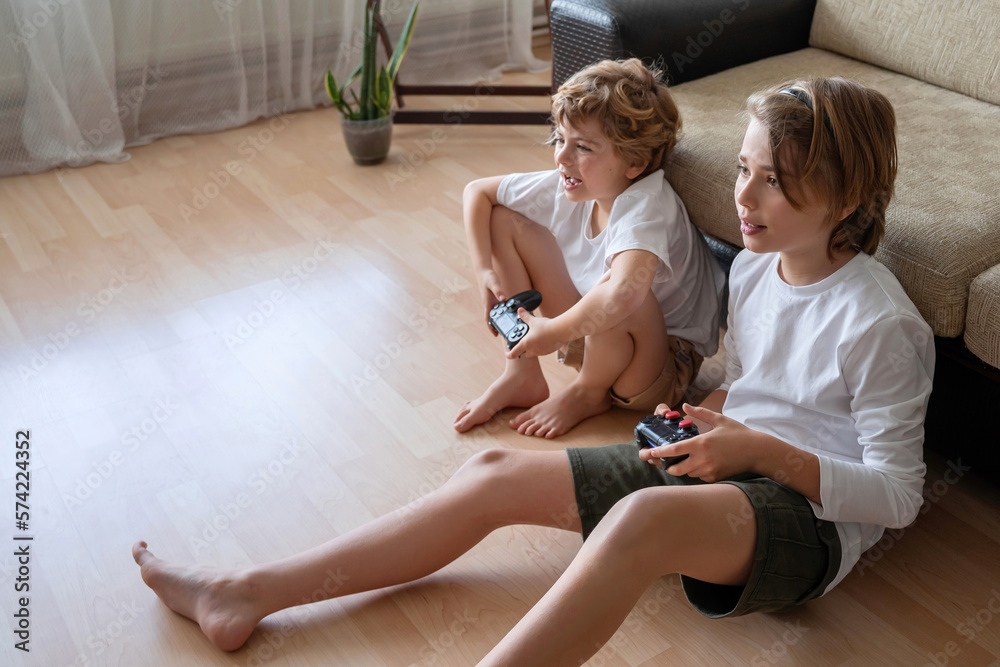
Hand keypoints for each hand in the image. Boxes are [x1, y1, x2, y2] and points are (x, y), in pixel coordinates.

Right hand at [479, 269, 504, 333]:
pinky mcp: (495, 298)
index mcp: (488, 303)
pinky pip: (499, 308)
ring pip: (496, 314)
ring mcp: (492, 301)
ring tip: (509, 326)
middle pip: (492, 319)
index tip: (495, 335)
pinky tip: (510, 312)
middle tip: (505, 333)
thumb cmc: (488, 277)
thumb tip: (503, 299)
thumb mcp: (494, 283)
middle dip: (497, 326)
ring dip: (501, 320)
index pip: (488, 319)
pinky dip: (503, 312)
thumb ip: (499, 291)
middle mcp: (489, 304)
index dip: (491, 327)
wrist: (483, 271)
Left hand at [506, 308, 563, 358]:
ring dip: (534, 347)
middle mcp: (532, 350)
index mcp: (525, 344)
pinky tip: (545, 338)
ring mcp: (541, 352)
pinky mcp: (549, 351)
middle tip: (525, 342)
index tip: (507, 352)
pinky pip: (543, 351)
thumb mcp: (533, 320)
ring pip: (535, 352)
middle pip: (524, 354)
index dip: (508, 354)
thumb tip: (519, 310)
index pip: (513, 354)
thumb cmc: (545, 327)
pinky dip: (542, 346)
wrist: (560, 331)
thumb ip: (525, 316)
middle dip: (523, 349)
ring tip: (536, 338)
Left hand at [637, 402, 757, 481]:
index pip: (674, 450)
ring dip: (685, 468)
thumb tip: (685, 406)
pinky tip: (704, 463)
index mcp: (701, 444)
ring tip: (689, 458)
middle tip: (667, 460)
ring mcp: (709, 471)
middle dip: (669, 466)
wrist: (757, 451)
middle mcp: (703, 459)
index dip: (660, 452)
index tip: (650, 452)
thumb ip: (700, 412)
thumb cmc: (738, 434)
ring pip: (688, 473)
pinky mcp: (715, 478)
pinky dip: (697, 471)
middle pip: (676, 469)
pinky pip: (700, 477)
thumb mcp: (719, 419)